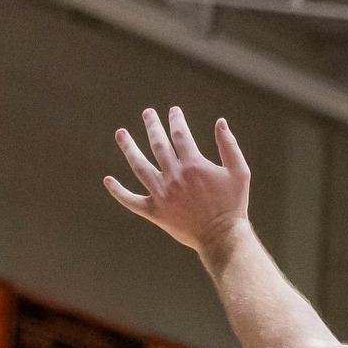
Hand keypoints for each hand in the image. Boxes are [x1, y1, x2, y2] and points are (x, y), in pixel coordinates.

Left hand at [105, 107, 249, 255]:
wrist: (222, 236)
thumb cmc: (233, 204)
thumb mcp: (239, 172)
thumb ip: (229, 145)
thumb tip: (221, 122)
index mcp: (193, 165)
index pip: (180, 134)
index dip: (176, 120)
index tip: (173, 111)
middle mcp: (173, 176)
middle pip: (158, 144)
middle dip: (152, 126)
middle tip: (147, 113)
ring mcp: (161, 194)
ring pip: (139, 166)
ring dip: (128, 148)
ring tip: (121, 133)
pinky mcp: (154, 211)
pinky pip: (131, 200)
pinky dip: (118, 191)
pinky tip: (108, 180)